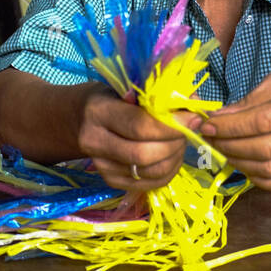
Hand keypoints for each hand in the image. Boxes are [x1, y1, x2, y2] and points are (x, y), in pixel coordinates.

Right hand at [77, 83, 203, 191]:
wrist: (78, 120)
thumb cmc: (110, 97)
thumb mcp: (127, 86)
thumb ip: (157, 93)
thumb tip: (191, 101)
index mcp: (99, 112)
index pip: (140, 126)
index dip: (171, 126)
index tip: (191, 118)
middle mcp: (95, 142)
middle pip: (144, 155)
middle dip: (174, 144)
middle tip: (187, 131)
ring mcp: (102, 166)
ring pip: (150, 172)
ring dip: (174, 158)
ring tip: (179, 141)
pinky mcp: (110, 181)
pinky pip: (149, 184)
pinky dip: (168, 172)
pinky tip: (172, 156)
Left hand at [200, 59, 270, 193]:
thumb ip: (253, 98)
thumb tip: (218, 118)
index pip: (266, 120)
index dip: (232, 126)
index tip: (207, 123)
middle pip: (269, 148)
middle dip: (231, 146)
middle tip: (209, 138)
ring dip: (240, 163)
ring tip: (222, 149)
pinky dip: (258, 179)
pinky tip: (243, 164)